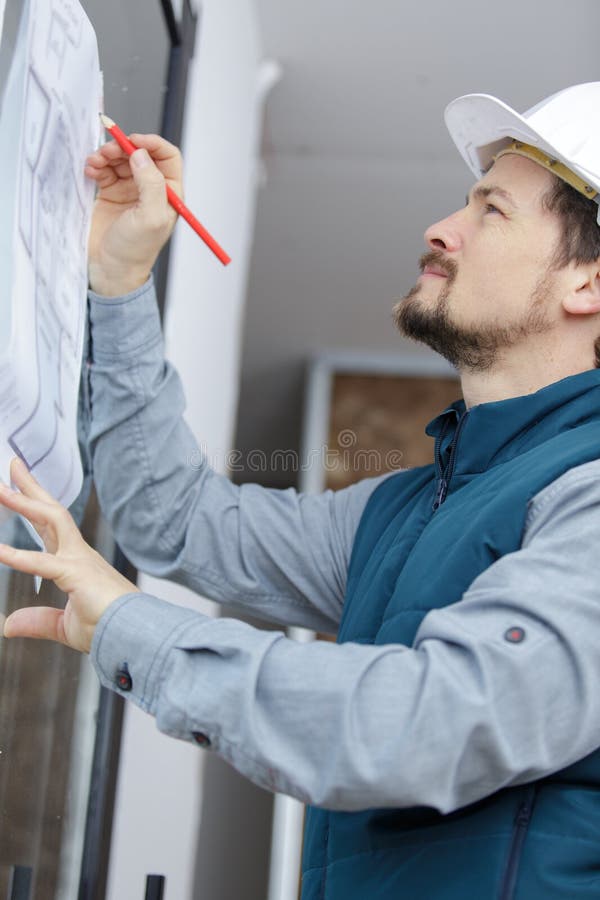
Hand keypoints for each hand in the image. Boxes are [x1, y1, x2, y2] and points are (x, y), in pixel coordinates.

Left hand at [0, 458, 138, 652]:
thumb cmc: (110, 628)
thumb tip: (9, 625)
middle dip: (30, 487)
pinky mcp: (77, 574)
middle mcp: (78, 554)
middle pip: (51, 512)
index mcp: (76, 563)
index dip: (34, 505)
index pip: (50, 527)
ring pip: (51, 520)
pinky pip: (43, 563)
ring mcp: (79, 560)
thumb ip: (37, 622)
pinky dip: (18, 556)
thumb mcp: (64, 626)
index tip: (16, 486)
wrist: (136, 635)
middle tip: (12, 464)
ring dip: (24, 503)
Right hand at [85, 133, 182, 296]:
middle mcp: (150, 189)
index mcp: (169, 194)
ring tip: (95, 162)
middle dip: (123, 148)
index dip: (152, 144)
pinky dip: (97, 165)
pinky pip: (105, 170)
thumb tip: (142, 155)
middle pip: (140, 154)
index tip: (134, 141)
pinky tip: (90, 170)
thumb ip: (150, 184)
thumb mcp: (150, 218)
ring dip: (106, 155)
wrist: (110, 270)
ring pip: (120, 159)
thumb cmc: (134, 251)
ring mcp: (130, 190)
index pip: (167, 157)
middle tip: (108, 151)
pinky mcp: (110, 194)